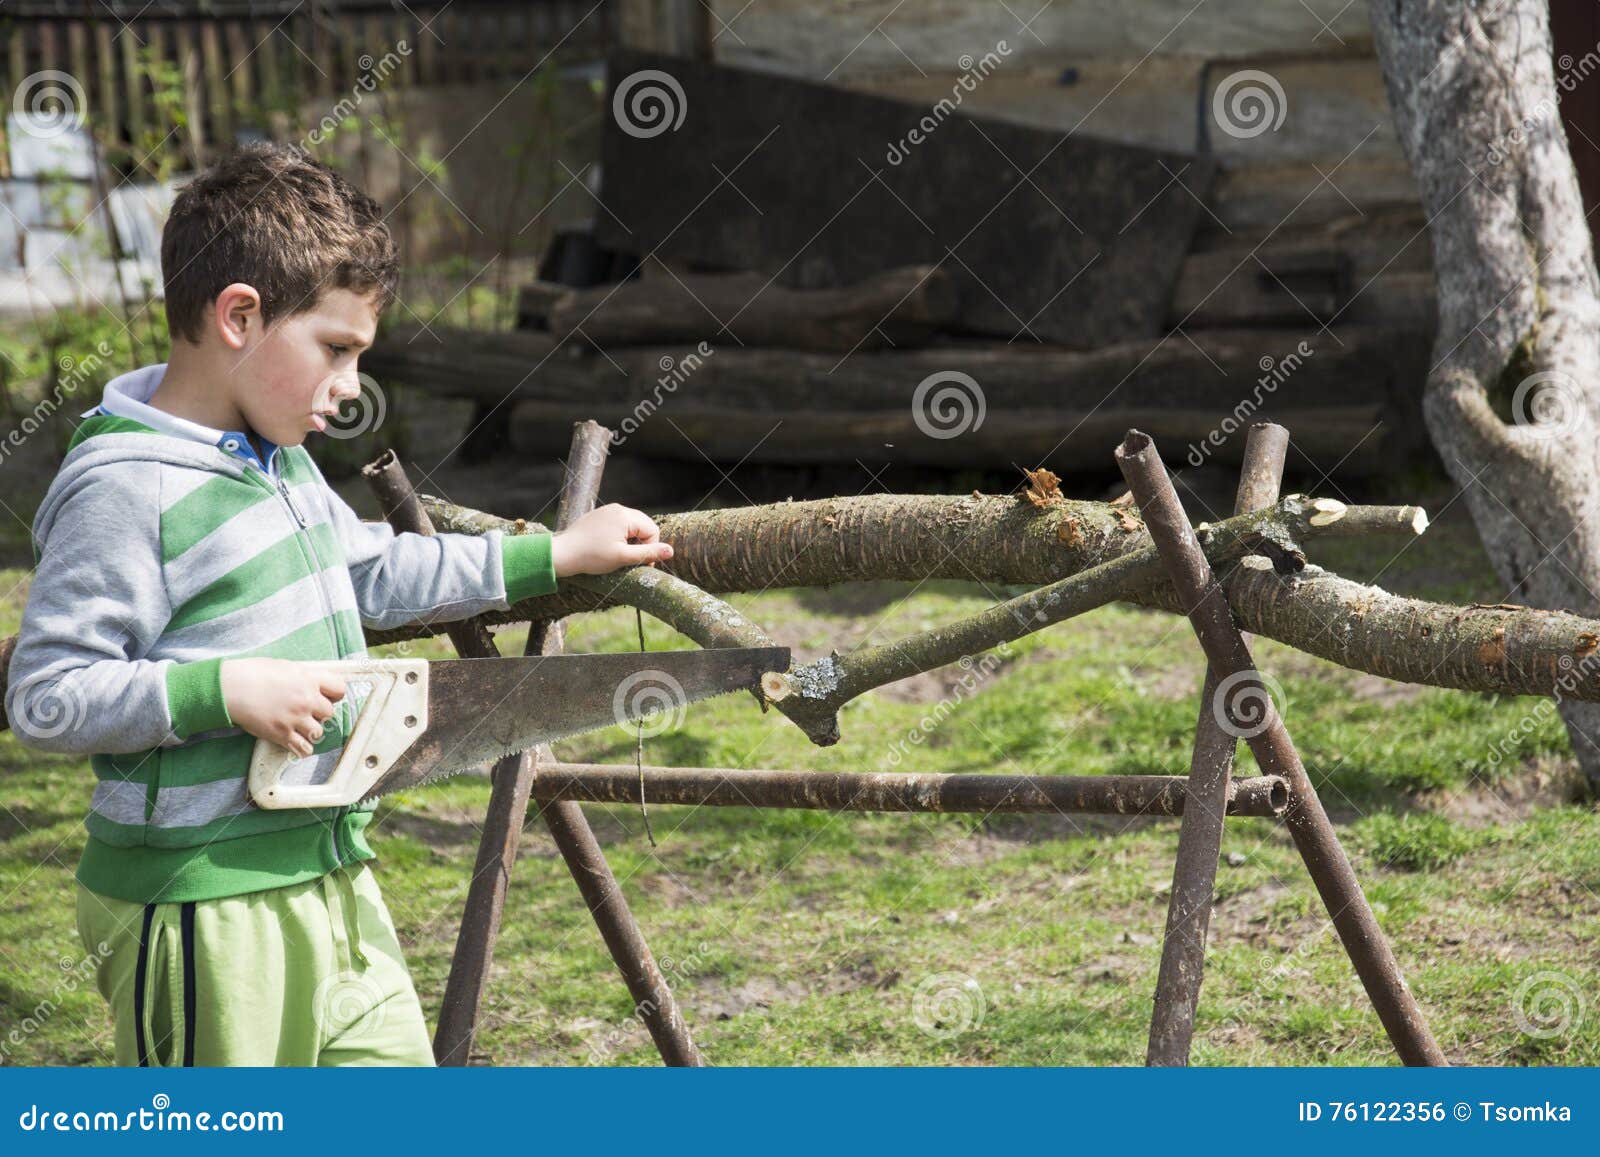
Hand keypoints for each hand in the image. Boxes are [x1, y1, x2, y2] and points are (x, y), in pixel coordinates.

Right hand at [220, 658, 346, 758]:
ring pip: (319, 732)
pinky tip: (297, 743)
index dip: (334, 695)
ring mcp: (296, 719)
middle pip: (329, 713)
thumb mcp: (284, 666)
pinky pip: (304, 749)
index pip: (339, 689)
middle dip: (319, 713)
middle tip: (307, 712)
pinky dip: (303, 749)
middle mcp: (307, 700)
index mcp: (309, 679)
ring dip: (311, 731)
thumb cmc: (252, 673)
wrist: (230, 688)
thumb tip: (312, 681)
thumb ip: (303, 676)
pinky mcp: (282, 734)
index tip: (327, 697)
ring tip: (300, 728)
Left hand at [550, 503, 672, 577]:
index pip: (652, 530)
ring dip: (630, 542)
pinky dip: (619, 537)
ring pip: (631, 526)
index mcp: (625, 515)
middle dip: (641, 544)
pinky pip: (618, 525)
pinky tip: (607, 548)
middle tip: (629, 561)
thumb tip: (671, 551)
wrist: (562, 554)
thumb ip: (648, 554)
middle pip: (642, 526)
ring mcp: (607, 511)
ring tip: (617, 555)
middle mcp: (617, 508)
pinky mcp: (598, 516)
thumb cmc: (592, 556)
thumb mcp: (623, 557)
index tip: (640, 563)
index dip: (650, 549)